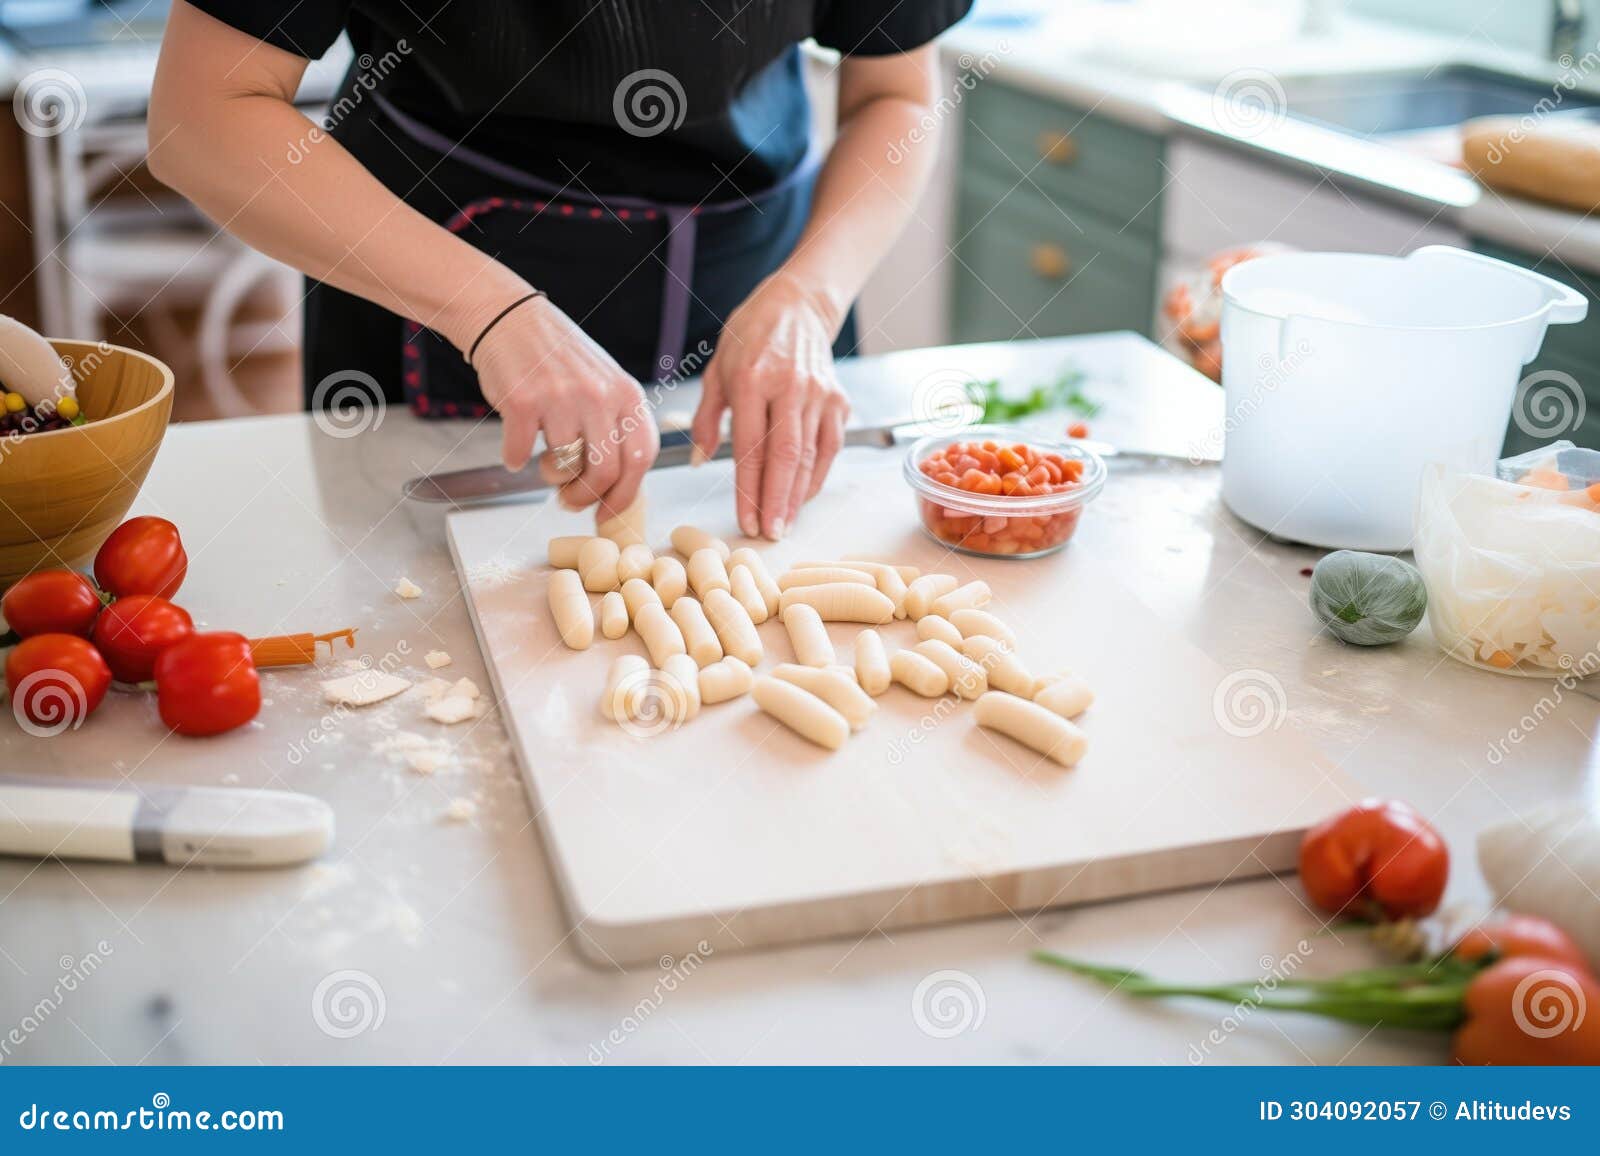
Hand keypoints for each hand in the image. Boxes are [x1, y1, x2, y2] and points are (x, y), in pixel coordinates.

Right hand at [473, 295, 658, 519]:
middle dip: (586, 499)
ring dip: (552, 477)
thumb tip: (616, 488)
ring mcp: (561, 397)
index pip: (641, 458)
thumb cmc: (557, 358)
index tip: (607, 512)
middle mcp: (599, 395)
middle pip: (605, 473)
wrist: (509, 317)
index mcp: (626, 394)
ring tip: (546, 464)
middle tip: (570, 501)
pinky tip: (514, 450)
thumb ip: (615, 427)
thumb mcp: (604, 384)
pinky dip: (513, 459)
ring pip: (564, 467)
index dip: (624, 495)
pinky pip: (519, 453)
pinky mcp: (522, 401)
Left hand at [689, 272, 849, 539]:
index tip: (745, 520)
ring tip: (784, 524)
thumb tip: (698, 461)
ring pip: (811, 457)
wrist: (797, 307)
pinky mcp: (839, 401)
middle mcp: (790, 387)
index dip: (748, 489)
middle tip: (769, 534)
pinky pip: (829, 448)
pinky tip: (802, 498)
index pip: (750, 446)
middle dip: (777, 501)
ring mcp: (820, 394)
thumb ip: (706, 419)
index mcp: (753, 379)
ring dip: (797, 496)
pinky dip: (816, 477)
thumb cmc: (749, 338)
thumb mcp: (717, 371)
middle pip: (786, 456)